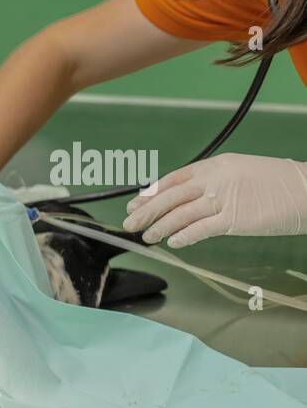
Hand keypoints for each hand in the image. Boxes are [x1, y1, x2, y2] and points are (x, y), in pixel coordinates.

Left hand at [122, 154, 306, 247]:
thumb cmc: (278, 185)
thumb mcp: (241, 174)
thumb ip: (215, 184)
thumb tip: (191, 200)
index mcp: (216, 165)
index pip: (174, 179)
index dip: (151, 192)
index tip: (135, 203)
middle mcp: (216, 178)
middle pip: (170, 197)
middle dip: (146, 211)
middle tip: (129, 223)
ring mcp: (224, 198)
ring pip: (180, 214)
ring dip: (160, 227)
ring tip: (147, 237)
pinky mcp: (234, 218)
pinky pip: (200, 229)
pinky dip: (183, 236)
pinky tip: (172, 242)